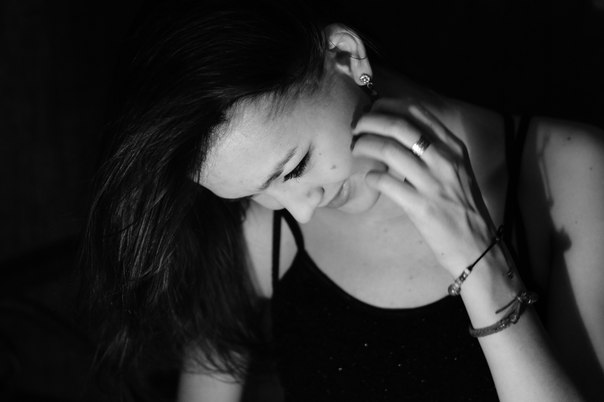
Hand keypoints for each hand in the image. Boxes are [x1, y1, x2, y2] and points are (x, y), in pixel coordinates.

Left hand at [352, 99, 497, 276]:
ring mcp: (433, 183)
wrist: (477, 246)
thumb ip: (432, 150)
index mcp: (453, 147)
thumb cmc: (461, 207)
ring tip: (355, 149)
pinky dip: (372, 177)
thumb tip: (397, 133)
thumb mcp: (455, 170)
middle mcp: (445, 160)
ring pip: (389, 150)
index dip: (387, 106)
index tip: (372, 111)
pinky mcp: (422, 207)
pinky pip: (387, 183)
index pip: (416, 111)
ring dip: (364, 145)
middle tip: (355, 128)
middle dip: (370, 122)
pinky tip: (369, 179)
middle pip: (399, 125)